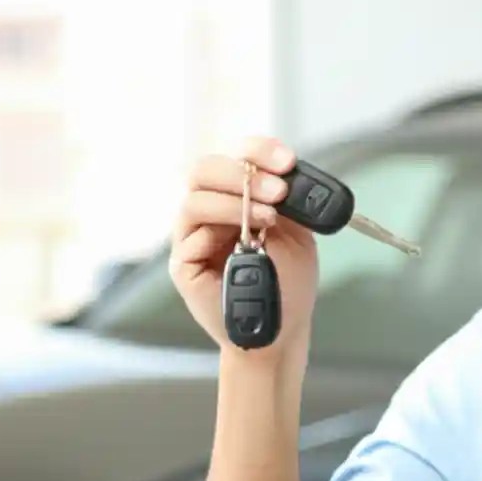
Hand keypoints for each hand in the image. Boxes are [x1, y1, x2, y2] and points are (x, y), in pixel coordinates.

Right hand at [168, 136, 318, 361]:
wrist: (281, 330)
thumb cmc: (288, 283)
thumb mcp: (298, 233)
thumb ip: (287, 202)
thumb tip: (282, 176)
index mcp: (238, 197)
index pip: (237, 157)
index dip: (259, 151)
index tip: (287, 161)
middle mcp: (211, 210)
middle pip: (205, 169)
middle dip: (243, 173)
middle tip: (277, 189)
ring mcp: (194, 235)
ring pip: (195, 197)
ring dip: (235, 201)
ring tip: (269, 216)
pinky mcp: (183, 262)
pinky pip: (190, 234)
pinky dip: (220, 228)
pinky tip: (248, 240)